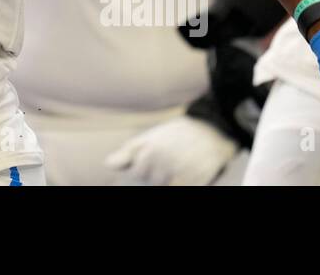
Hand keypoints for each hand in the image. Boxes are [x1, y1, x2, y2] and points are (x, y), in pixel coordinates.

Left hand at [104, 115, 238, 185]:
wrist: (212, 131)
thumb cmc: (176, 134)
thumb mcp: (150, 137)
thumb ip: (128, 153)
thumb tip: (108, 164)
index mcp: (151, 150)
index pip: (136, 173)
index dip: (142, 170)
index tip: (150, 163)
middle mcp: (165, 162)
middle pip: (152, 183)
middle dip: (156, 177)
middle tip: (167, 163)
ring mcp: (182, 173)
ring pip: (165, 186)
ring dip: (168, 180)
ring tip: (176, 166)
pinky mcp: (197, 181)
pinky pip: (182, 188)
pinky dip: (181, 183)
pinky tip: (184, 174)